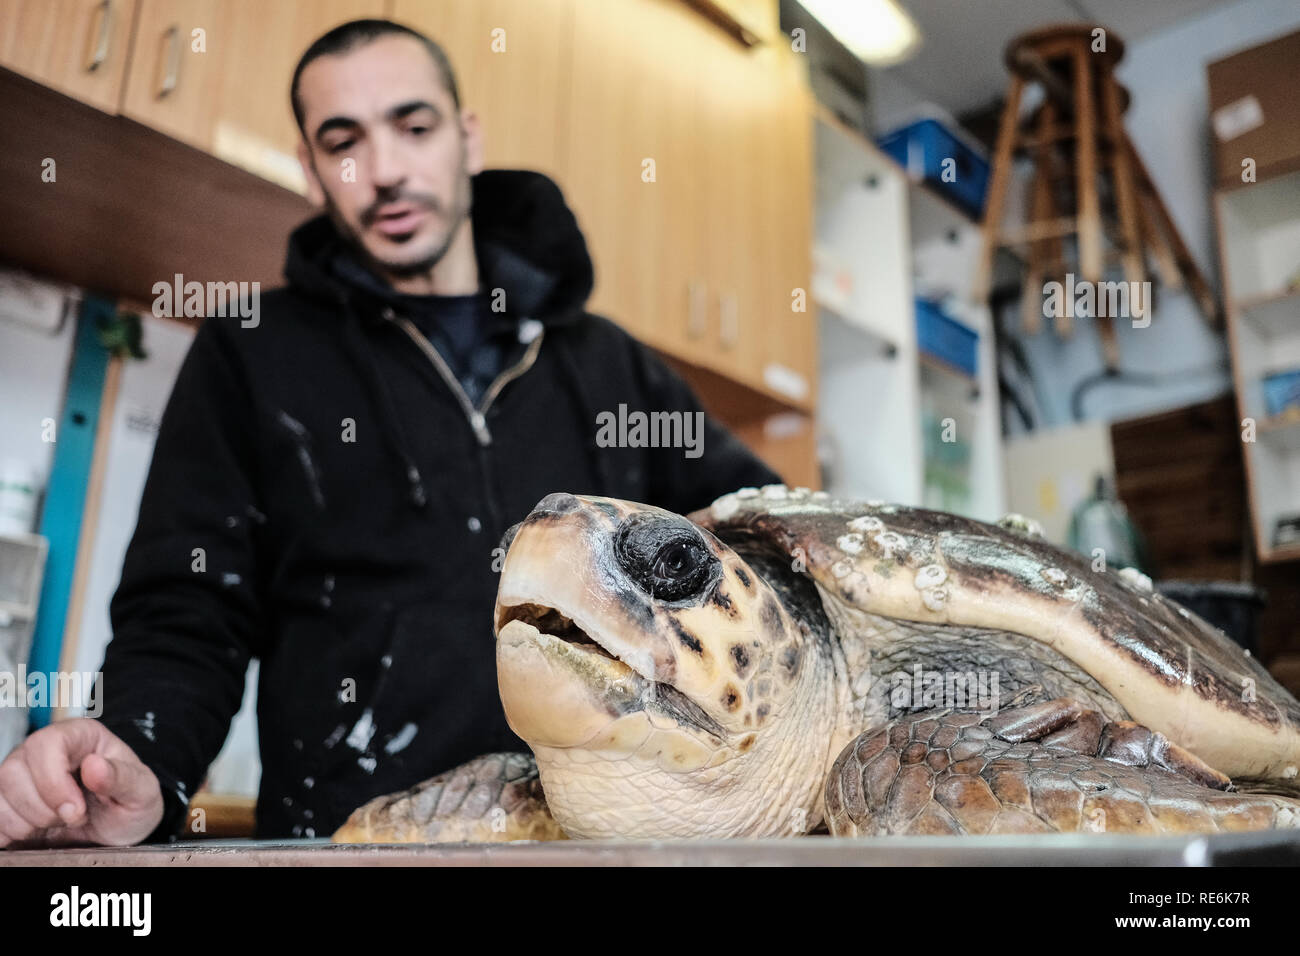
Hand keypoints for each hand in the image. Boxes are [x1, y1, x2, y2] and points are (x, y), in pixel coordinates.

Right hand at [0, 718, 163, 848]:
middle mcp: (45, 749)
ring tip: (58, 824)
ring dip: (26, 822)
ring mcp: (22, 774)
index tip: (75, 811)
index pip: (46, 743)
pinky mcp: (9, 799)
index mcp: (81, 736)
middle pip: (13, 770)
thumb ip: (123, 777)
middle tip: (72, 819)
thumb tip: (94, 765)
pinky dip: (10, 831)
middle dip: (41, 808)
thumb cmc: (132, 801)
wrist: (120, 828)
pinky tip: (37, 833)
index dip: (53, 781)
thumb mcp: (142, 791)